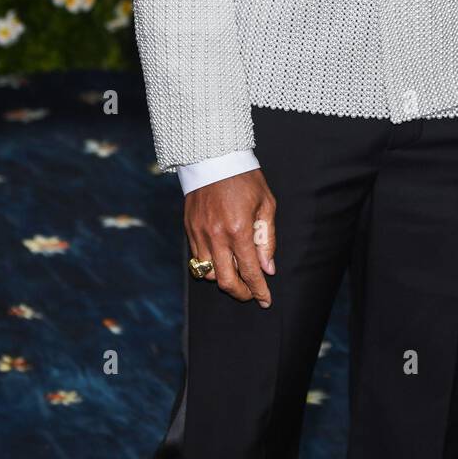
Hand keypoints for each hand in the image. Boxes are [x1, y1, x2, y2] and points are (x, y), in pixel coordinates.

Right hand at [184, 168, 275, 305]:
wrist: (214, 158)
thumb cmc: (245, 179)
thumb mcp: (266, 204)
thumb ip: (267, 239)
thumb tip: (268, 268)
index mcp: (239, 229)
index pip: (250, 271)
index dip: (259, 290)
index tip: (265, 300)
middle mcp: (217, 236)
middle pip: (225, 281)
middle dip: (240, 293)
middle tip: (251, 293)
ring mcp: (200, 234)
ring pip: (208, 273)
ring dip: (224, 280)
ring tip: (237, 274)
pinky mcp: (189, 229)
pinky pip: (198, 260)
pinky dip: (210, 266)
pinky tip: (222, 261)